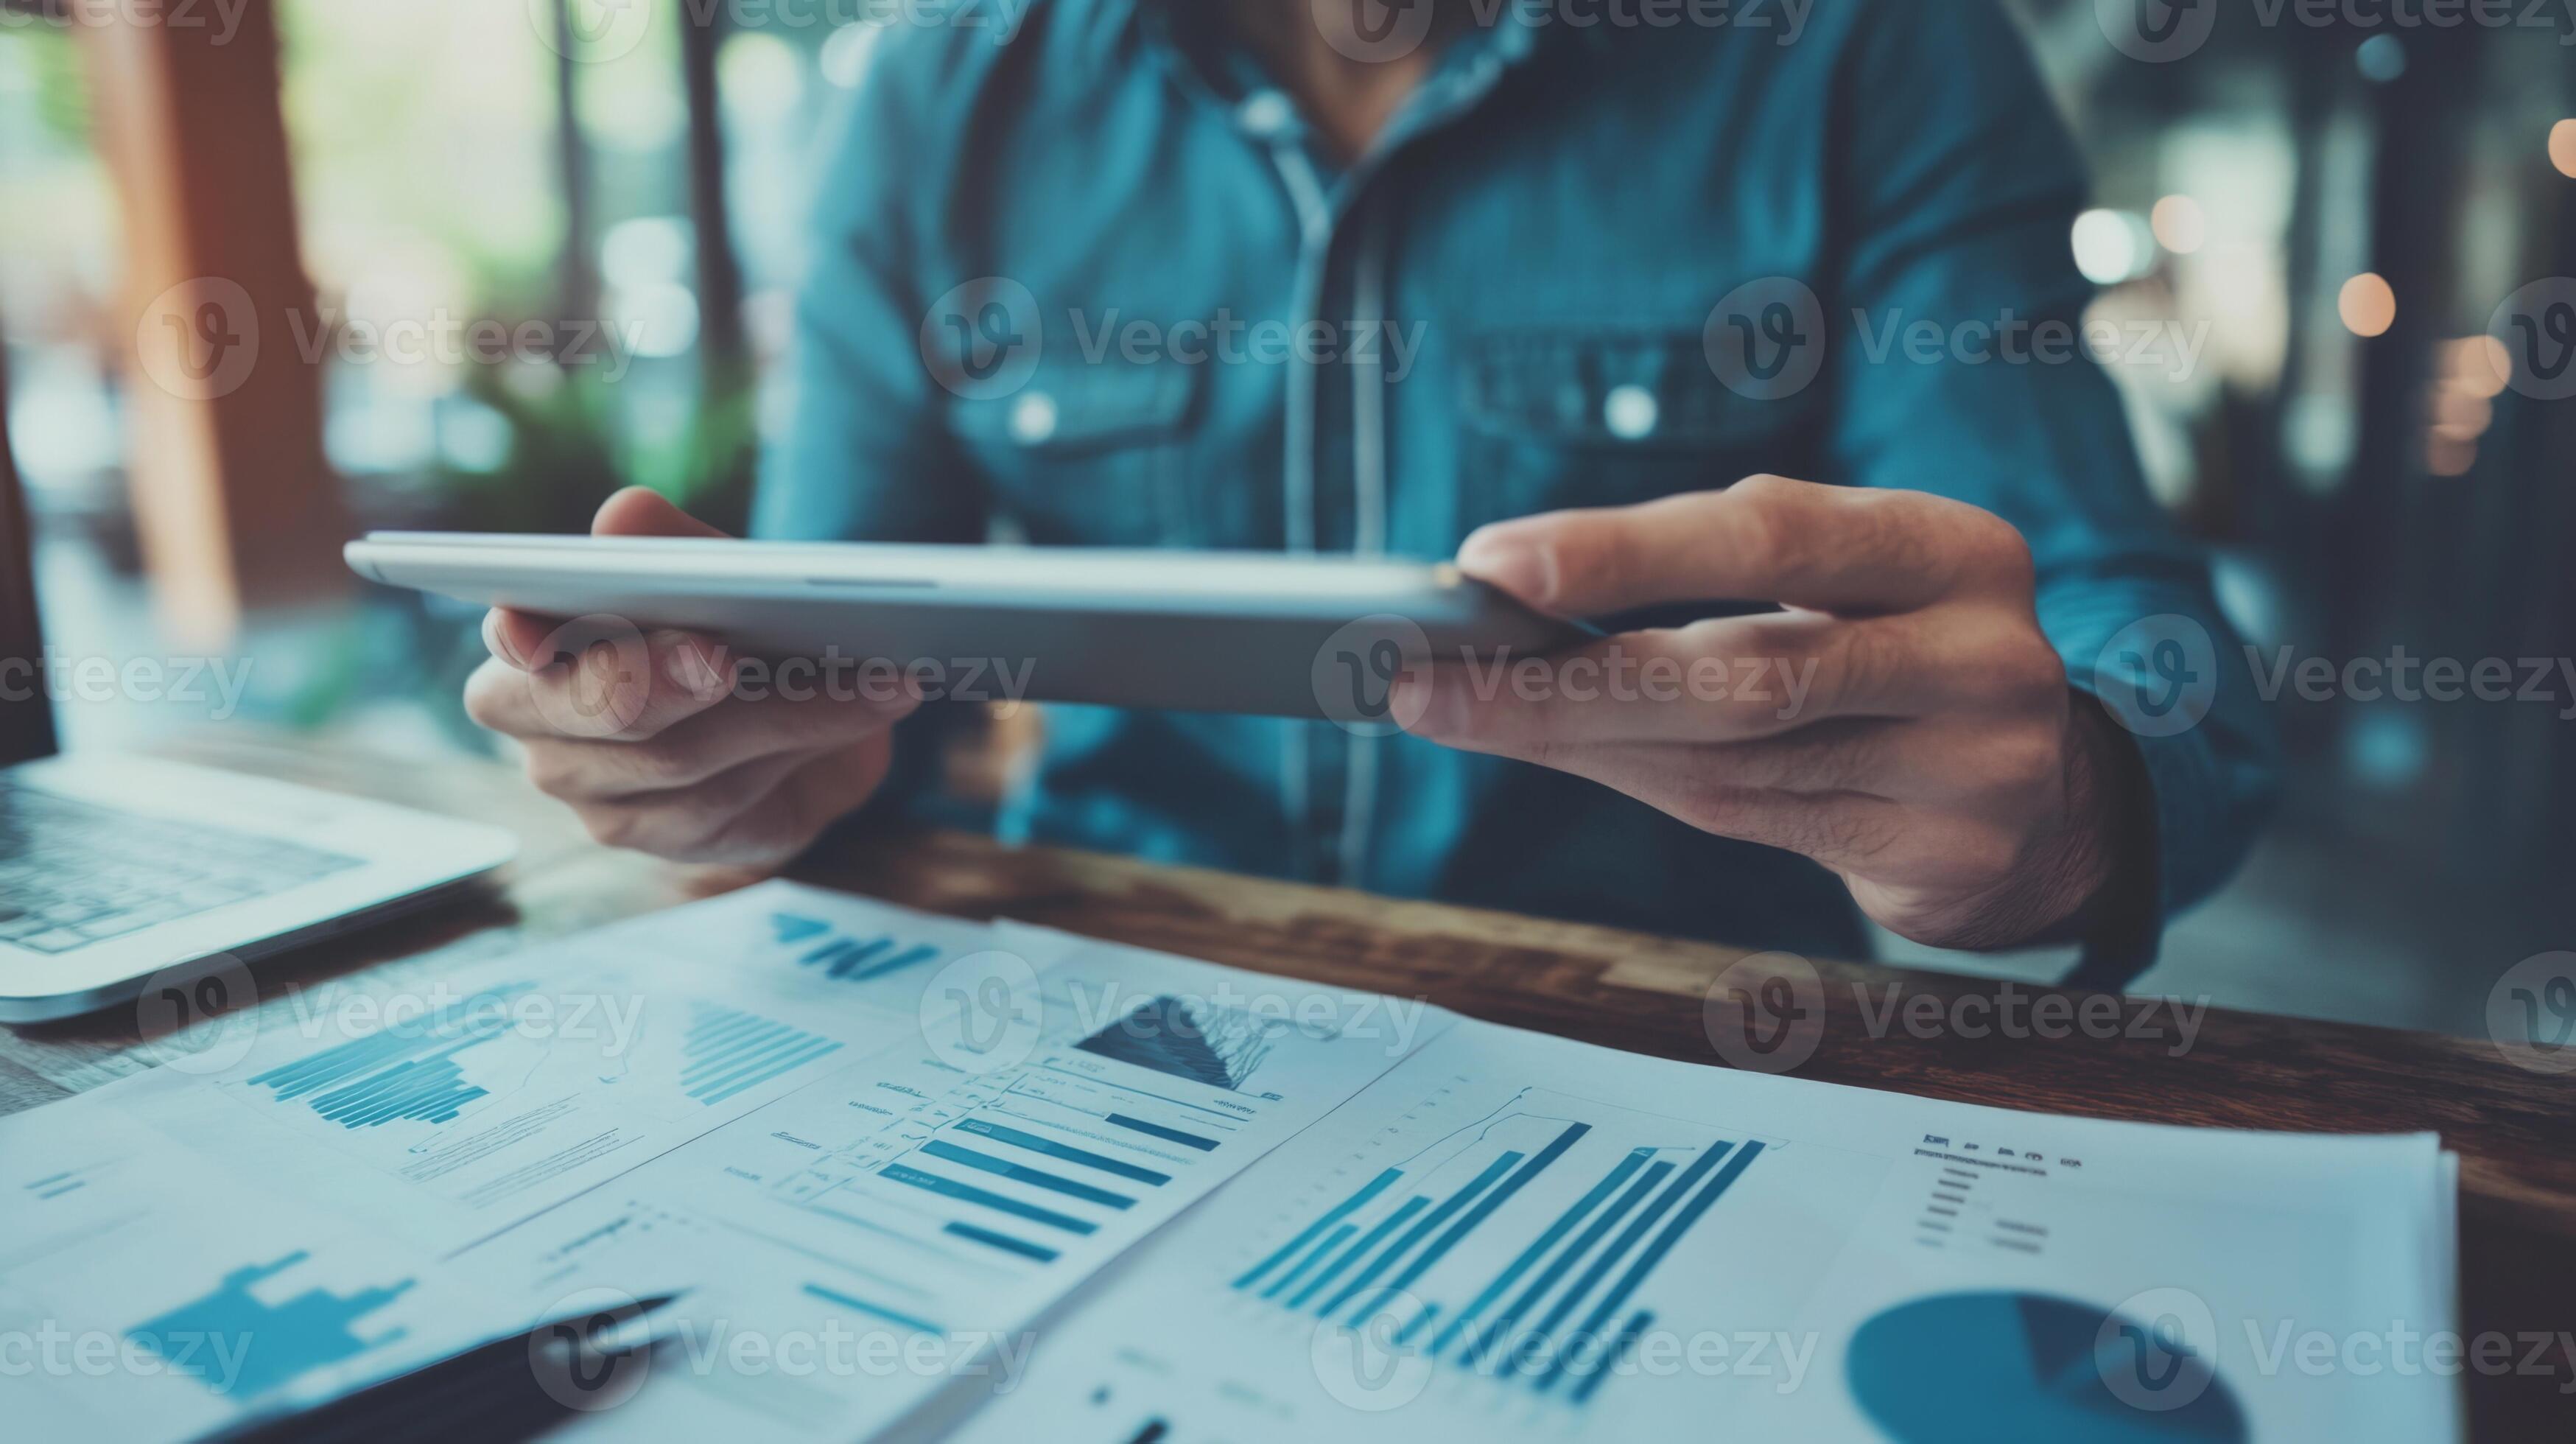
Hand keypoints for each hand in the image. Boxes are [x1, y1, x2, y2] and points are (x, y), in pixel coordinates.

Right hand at [465, 489, 919, 866]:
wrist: (798, 726)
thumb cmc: (732, 630)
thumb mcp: (711, 573)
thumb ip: (669, 544)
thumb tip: (623, 517)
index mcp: (533, 640)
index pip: (513, 637)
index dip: (524, 635)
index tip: (541, 630)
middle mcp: (545, 725)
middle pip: (596, 708)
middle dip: (662, 679)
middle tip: (723, 655)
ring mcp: (596, 793)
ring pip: (678, 757)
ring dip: (784, 712)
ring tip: (865, 675)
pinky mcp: (662, 837)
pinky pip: (729, 798)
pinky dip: (808, 743)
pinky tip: (870, 708)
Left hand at [1397, 475, 2140, 950]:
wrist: (2054, 798)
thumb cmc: (1897, 659)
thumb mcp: (1846, 591)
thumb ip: (1710, 586)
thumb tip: (1498, 600)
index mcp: (1952, 546)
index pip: (1772, 535)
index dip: (1624, 549)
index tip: (1491, 562)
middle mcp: (1980, 651)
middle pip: (1745, 668)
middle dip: (1567, 676)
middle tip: (1428, 673)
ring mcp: (1972, 766)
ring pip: (1730, 759)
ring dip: (1572, 739)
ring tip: (1452, 711)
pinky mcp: (1944, 856)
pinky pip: (1750, 820)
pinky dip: (1637, 781)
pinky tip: (1553, 751)